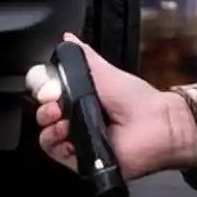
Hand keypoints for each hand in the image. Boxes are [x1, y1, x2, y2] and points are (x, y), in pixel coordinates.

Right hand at [26, 33, 196, 179]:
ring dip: (46, 124)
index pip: (46, 93)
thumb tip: (66, 38)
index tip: (47, 85)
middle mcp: (73, 119)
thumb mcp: (105, 71)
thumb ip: (83, 56)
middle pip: (41, 113)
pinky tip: (64, 133)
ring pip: (44, 134)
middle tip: (53, 102)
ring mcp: (74, 139)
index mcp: (77, 98)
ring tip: (59, 117)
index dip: (42, 88)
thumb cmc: (135, 98)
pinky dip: (54, 142)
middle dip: (43, 106)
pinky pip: (54, 151)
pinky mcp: (77, 158)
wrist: (154, 123)